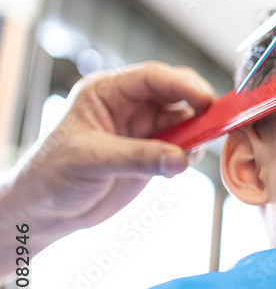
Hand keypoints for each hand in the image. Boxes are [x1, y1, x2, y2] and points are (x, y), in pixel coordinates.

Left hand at [0, 62, 214, 272]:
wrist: (47, 211)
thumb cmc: (52, 176)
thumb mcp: (91, 161)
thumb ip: (138, 157)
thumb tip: (180, 159)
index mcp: (107, 93)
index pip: (152, 77)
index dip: (182, 84)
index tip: (206, 100)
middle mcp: (129, 106)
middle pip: (176, 94)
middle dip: (198, 105)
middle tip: (216, 121)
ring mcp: (143, 129)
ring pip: (185, 119)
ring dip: (198, 131)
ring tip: (198, 148)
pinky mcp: (153, 152)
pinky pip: (184, 145)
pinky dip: (192, 152)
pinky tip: (185, 163)